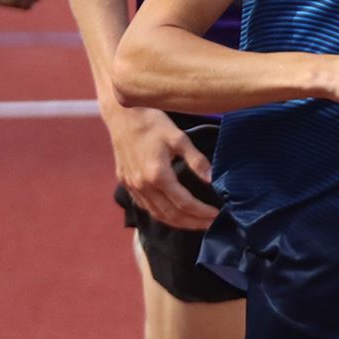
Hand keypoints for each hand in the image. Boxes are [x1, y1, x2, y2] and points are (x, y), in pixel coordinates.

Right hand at [105, 103, 218, 229]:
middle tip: (211, 224)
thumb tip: (211, 179)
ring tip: (196, 223)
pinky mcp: (126, 183)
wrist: (121, 114)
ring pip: (157, 214)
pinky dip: (162, 214)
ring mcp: (132, 186)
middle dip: (193, 223)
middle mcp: (143, 185)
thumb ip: (196, 160)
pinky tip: (173, 213)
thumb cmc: (152, 122)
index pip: (184, 203)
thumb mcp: (179, 137)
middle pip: (171, 215)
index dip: (202, 212)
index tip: (217, 214)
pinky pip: (146, 207)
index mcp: (157, 174)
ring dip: (178, 223)